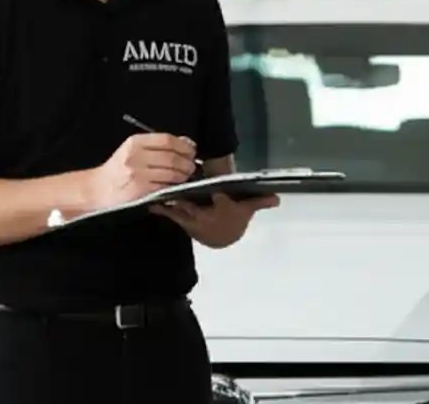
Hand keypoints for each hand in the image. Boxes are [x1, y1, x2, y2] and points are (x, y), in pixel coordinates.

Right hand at [88, 133, 196, 209]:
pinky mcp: (140, 190)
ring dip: (183, 176)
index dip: (184, 146)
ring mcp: (137, 174)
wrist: (96, 188)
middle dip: (187, 163)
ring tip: (185, 176)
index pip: (167, 140)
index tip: (191, 151)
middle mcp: (136, 156)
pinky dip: (174, 187)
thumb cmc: (117, 169)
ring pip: (171, 173)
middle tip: (191, 167)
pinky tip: (175, 187)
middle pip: (172, 157)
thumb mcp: (133, 150)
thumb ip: (157, 145)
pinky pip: (164, 187)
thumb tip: (186, 143)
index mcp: (135, 142)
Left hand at [151, 192, 279, 247]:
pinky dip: (162, 210)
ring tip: (159, 196)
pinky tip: (151, 203)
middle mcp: (209, 218)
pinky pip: (172, 216)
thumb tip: (277, 198)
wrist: (223, 236)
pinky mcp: (183, 222)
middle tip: (178, 193)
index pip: (224, 204)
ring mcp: (194, 222)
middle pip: (198, 209)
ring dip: (171, 205)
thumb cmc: (235, 218)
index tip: (217, 192)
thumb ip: (260, 201)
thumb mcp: (248, 209)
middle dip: (188, 202)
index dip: (221, 199)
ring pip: (182, 212)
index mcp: (225, 211)